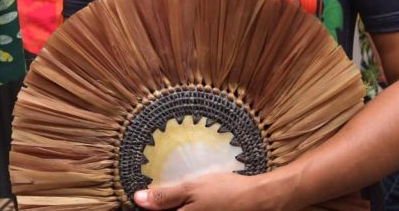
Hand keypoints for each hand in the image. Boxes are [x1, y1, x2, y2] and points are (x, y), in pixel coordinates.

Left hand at [133, 171, 287, 210]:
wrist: (259, 200)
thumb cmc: (225, 193)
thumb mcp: (191, 189)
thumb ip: (164, 197)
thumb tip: (138, 199)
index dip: (149, 208)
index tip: (144, 200)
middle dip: (164, 207)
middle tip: (168, 196)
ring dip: (178, 206)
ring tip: (185, 198)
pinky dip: (191, 208)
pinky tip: (195, 202)